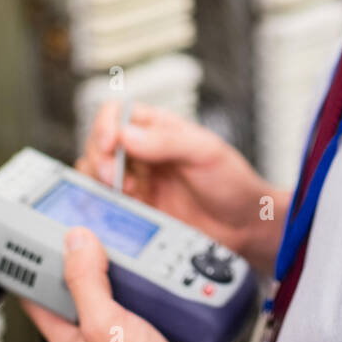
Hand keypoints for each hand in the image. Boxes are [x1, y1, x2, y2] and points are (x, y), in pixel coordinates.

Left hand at [21, 227, 233, 341]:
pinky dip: (157, 286)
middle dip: (88, 261)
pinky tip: (164, 274)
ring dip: (128, 271)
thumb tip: (75, 243)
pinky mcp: (156, 339)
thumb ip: (86, 283)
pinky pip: (152, 303)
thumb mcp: (104, 325)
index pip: (37, 299)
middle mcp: (95, 340)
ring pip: (121, 294)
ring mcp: (126, 339)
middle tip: (92, 232)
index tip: (33, 239)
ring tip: (132, 248)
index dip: (30, 268)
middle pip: (83, 290)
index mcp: (70, 340)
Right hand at [77, 101, 289, 274]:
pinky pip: (107, 202)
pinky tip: (119, 209)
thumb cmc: (233, 183)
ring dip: (100, 182)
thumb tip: (126, 134)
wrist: (245, 228)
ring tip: (124, 195)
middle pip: (99, 144)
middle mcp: (143, 153)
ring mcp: (138, 182)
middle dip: (101, 159)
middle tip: (116, 179)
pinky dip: (103, 204)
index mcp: (159, 129)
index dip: (105, 125)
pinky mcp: (137, 210)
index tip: (110, 145)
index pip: (116, 113)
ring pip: (97, 173)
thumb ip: (167, 140)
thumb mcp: (206, 152)